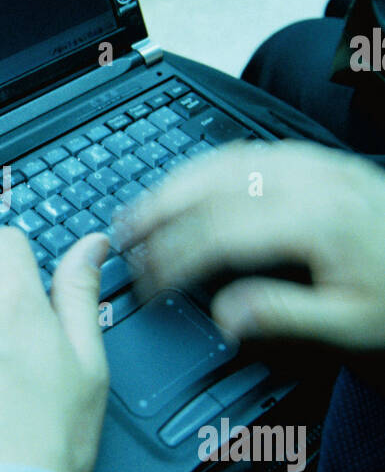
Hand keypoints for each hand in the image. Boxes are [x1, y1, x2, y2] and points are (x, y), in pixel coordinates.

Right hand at [115, 140, 384, 352]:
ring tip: (139, 212)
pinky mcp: (314, 158)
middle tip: (121, 240)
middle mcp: (308, 180)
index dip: (172, 255)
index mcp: (314, 221)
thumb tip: (223, 315)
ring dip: (174, 184)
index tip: (147, 280)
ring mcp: (310, 162)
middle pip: (211, 186)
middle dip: (158, 212)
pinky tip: (185, 185)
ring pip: (224, 160)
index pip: (220, 231)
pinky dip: (206, 166)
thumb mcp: (350, 321)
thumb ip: (282, 314)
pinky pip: (246, 149)